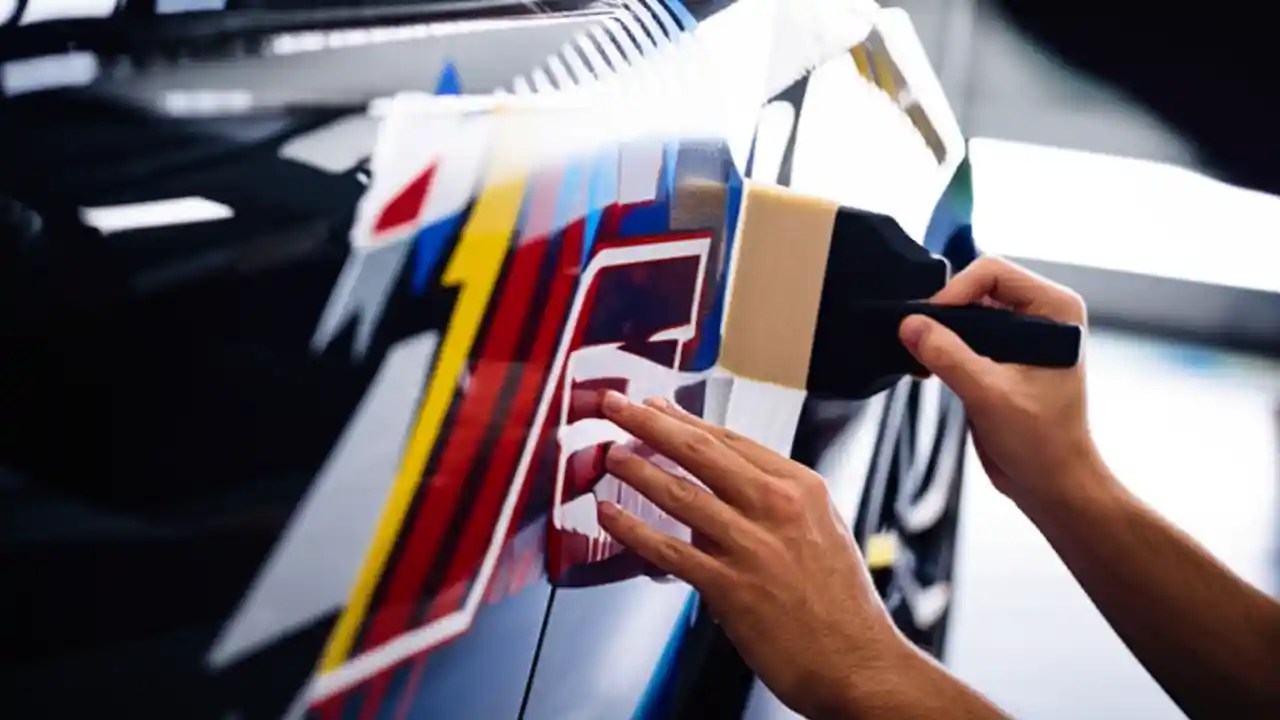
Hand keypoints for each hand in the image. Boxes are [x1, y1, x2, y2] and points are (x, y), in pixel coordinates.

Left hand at [594, 391, 911, 718]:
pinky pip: (669, 551)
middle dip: (649, 424)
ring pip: (680, 494)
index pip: (732, 440)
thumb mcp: (823, 532)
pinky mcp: (731, 587)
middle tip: (616, 406)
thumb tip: (720, 493)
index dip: (685, 420)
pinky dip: (633, 530)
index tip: (655, 406)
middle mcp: (778, 508)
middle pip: (701, 452)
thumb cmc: (841, 606)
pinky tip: (609, 516)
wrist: (859, 665)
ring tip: (609, 455)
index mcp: (802, 488)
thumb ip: (774, 507)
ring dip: (636, 470)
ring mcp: (753, 546)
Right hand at [898, 257, 1101, 507]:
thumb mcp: (991, 395)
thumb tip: (909, 325)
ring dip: (940, 331)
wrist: (1052, 483)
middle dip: (944, 312)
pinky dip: (941, 347)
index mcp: (1055, 311)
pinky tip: (925, 367)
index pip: (993, 273)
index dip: (956, 292)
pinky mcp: (1000, 357)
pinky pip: (963, 335)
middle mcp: (1040, 316)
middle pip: (976, 288)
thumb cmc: (1043, 442)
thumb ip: (948, 356)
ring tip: (919, 356)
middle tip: (917, 338)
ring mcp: (1019, 336)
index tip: (929, 321)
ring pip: (966, 312)